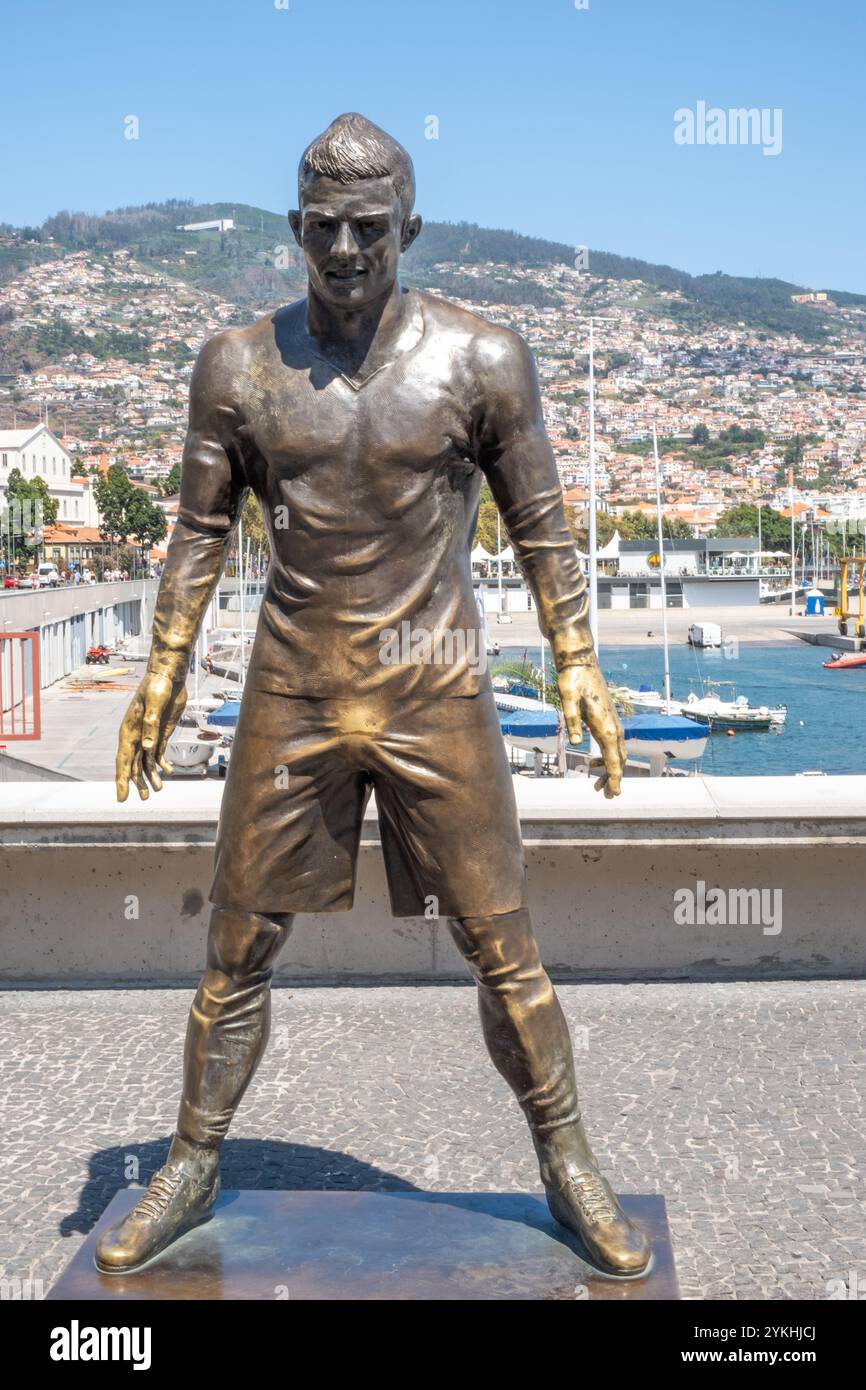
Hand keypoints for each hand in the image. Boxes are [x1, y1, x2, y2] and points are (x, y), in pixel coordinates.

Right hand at [116, 671, 186, 800]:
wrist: (167, 675)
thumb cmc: (158, 687)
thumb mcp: (155, 704)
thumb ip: (151, 725)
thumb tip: (148, 749)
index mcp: (129, 731)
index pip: (124, 761)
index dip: (122, 780)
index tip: (122, 798)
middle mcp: (135, 735)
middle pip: (133, 765)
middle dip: (137, 783)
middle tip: (145, 798)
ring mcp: (147, 734)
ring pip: (145, 761)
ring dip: (150, 776)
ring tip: (158, 791)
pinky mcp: (159, 732)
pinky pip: (157, 753)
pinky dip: (161, 764)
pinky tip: (168, 772)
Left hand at [557, 661, 626, 797]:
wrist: (581, 664)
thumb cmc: (572, 681)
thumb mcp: (567, 700)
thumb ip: (572, 721)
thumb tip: (576, 744)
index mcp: (607, 728)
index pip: (614, 760)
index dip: (614, 779)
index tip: (615, 794)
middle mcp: (614, 728)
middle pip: (618, 760)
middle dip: (613, 779)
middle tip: (607, 796)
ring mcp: (613, 724)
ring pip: (617, 754)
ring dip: (609, 770)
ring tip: (597, 786)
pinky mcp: (607, 720)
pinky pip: (611, 744)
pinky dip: (605, 757)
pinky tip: (592, 763)